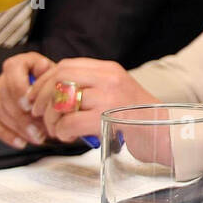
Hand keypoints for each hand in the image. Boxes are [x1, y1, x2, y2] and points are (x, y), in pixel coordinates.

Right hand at [0, 52, 55, 148]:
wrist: (54, 99)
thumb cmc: (57, 89)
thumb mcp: (61, 83)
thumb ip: (53, 82)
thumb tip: (48, 76)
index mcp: (23, 62)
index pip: (13, 69)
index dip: (19, 89)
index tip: (30, 106)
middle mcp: (6, 75)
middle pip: (4, 95)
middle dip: (22, 117)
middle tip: (38, 130)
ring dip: (17, 128)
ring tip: (36, 137)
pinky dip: (4, 134)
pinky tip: (20, 142)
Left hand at [28, 58, 157, 143]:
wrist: (166, 133)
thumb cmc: (140, 118)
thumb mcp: (117, 92)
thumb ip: (92, 87)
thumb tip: (56, 91)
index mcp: (109, 70)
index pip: (67, 65)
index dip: (45, 80)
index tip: (36, 96)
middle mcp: (108, 79)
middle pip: (60, 78)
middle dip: (41, 97)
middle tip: (37, 113)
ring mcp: (108, 98)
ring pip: (61, 101)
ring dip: (50, 119)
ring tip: (56, 129)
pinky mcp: (107, 119)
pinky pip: (69, 122)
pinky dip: (62, 132)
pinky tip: (68, 136)